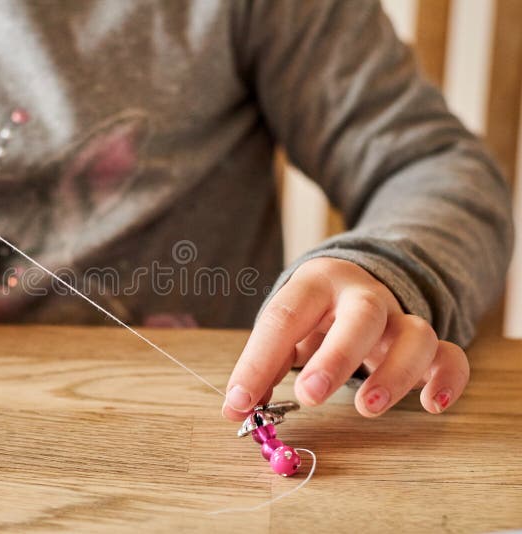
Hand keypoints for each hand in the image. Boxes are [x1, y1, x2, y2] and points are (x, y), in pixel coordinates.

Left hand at [223, 257, 468, 419]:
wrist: (355, 282)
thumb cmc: (313, 314)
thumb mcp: (285, 327)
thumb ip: (262, 364)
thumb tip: (238, 406)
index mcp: (315, 284)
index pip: (284, 317)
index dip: (258, 361)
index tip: (239, 402)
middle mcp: (363, 295)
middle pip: (360, 316)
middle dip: (336, 357)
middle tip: (308, 396)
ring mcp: (400, 317)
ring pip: (415, 335)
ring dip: (394, 374)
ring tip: (365, 408)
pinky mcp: (429, 343)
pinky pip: (451, 356)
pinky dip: (447, 379)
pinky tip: (431, 405)